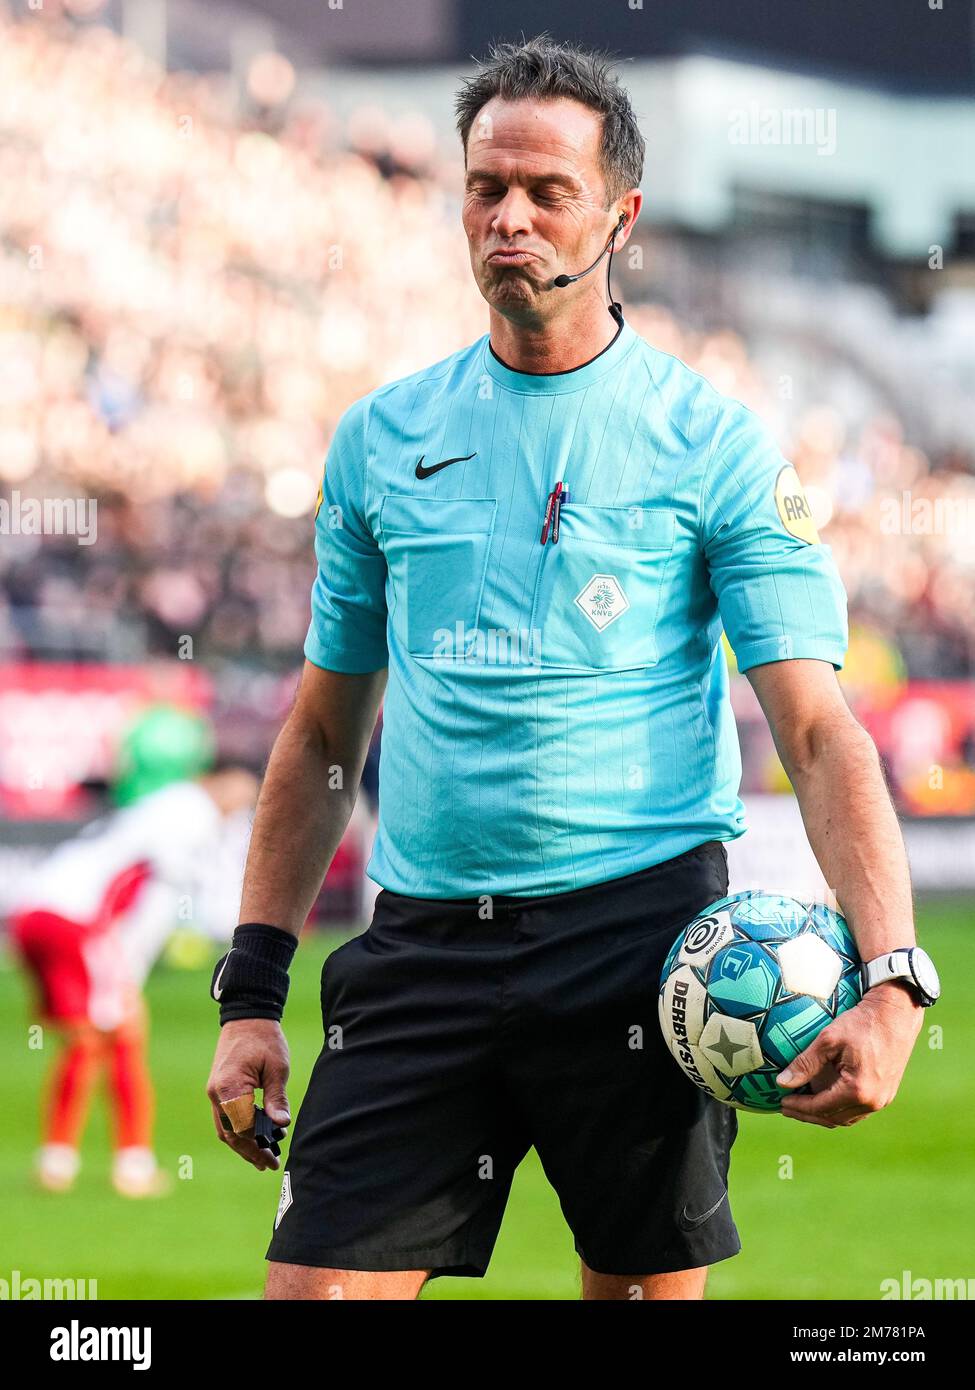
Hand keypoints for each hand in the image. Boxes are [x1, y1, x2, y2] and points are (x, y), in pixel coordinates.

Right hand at [206, 1019, 290, 1169]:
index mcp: (229, 1088)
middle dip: (250, 1152)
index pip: (242, 1127)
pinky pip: (226, 1118)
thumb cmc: (264, 1039)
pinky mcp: (219, 1090)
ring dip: (243, 1145)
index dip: (257, 1145)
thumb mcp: (276, 1068)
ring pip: (226, 1129)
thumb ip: (276, 1098)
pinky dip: (239, 1131)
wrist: (247, 1016)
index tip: (273, 1158)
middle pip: (231, 1133)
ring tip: (262, 1159)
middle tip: (269, 1165)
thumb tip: (281, 1124)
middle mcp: (217, 1094)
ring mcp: (215, 1092)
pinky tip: (254, 1139)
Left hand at [776, 983, 924, 1126]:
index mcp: (858, 1090)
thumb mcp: (828, 1039)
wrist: (895, 1014)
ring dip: (823, 1114)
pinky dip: (839, 1108)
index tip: (781, 1102)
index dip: (799, 1107)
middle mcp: (873, 1102)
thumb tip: (782, 1083)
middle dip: (807, 1114)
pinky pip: (858, 1110)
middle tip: (787, 1106)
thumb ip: (805, 1063)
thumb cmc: (861, 1023)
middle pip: (833, 1118)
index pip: (820, 1107)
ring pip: (846, 1118)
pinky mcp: (886, 1093)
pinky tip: (824, 1098)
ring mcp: (882, 1100)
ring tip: (802, 1105)